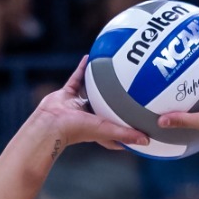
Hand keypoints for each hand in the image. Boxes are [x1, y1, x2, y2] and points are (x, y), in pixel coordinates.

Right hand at [30, 59, 151, 152]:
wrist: (51, 123)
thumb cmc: (77, 130)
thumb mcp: (107, 131)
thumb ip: (126, 134)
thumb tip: (147, 141)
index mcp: (100, 128)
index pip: (118, 127)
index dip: (128, 125)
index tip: (141, 120)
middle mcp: (90, 116)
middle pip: (107, 107)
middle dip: (117, 101)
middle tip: (131, 90)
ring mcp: (78, 105)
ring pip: (92, 91)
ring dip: (100, 83)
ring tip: (112, 70)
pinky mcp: (67, 94)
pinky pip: (77, 78)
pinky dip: (82, 68)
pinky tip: (90, 57)